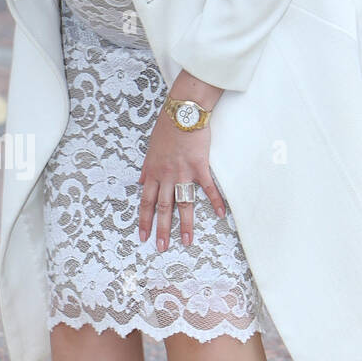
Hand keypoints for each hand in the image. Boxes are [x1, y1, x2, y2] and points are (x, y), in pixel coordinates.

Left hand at [138, 108, 225, 251]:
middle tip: (161, 247)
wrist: (182, 113)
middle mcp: (166, 176)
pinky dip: (216, 202)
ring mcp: (183, 173)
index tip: (143, 236)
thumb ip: (146, 168)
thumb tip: (140, 180)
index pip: (145, 202)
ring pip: (183, 203)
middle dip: (161, 229)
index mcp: (153, 172)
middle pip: (162, 208)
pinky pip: (208, 188)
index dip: (144, 220)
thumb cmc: (166, 128)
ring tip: (186, 241)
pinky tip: (221, 214)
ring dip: (184, 224)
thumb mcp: (150, 149)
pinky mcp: (200, 167)